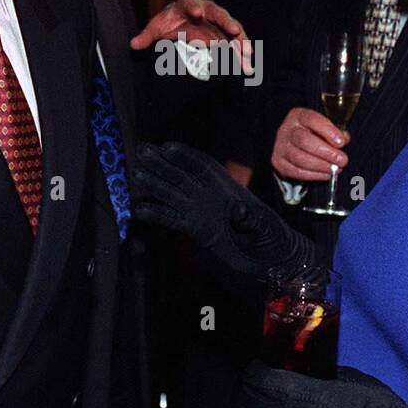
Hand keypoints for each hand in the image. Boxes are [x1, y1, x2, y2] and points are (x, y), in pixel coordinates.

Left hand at [130, 0, 253, 74]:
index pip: (190, 4)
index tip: (198, 13)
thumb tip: (133, 45)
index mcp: (187, 5)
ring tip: (247, 55)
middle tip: (234, 31)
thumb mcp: (156, 28)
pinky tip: (248, 62)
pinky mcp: (225, 33)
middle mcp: (207, 9)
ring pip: (231, 29)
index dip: (194, 7)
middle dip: (227, 22)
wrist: (180, 21)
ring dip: (240, 41)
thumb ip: (146, 36)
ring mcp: (218, 21)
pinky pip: (236, 41)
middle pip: (219, 14)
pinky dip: (242, 51)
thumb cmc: (168, 22)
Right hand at [130, 141, 318, 284]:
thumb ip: (252, 218)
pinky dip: (157, 214)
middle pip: (183, 177)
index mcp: (228, 189)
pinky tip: (140, 210)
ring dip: (155, 185)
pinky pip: (173, 220)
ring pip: (174, 195)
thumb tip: (238, 210)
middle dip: (162, 165)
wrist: (270, 259)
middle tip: (141, 152)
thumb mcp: (266, 226)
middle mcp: (211, 197)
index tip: (167, 147)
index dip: (186, 157)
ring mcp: (203, 212)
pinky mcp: (197, 231)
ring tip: (135, 176)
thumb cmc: (272, 237)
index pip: (204, 167)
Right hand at [272, 107, 348, 181]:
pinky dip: (314, 175)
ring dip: (321, 166)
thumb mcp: (324, 126)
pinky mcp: (279, 162)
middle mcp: (286, 130)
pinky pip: (296, 171)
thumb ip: (335, 131)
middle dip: (326, 152)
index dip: (327, 131)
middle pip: (304, 141)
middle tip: (342, 160)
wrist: (293, 143)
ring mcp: (280, 147)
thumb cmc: (313, 133)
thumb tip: (344, 139)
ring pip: (299, 158)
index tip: (341, 142)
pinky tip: (326, 174)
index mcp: (298, 116)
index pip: (312, 119)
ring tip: (335, 169)